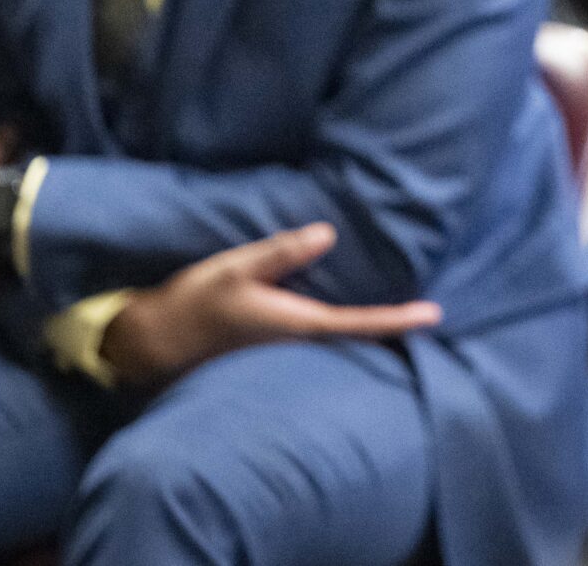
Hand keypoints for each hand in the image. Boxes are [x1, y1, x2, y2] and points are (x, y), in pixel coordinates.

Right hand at [100, 223, 441, 389]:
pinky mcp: (274, 352)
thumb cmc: (195, 303)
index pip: (359, 323)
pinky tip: (355, 319)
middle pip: (358, 340)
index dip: (398, 320)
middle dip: (394, 328)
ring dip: (370, 330)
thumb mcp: (237, 268)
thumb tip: (327, 234)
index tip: (434, 314)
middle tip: (434, 312)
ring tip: (407, 312)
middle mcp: (298, 346)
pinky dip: (344, 331)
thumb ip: (282, 253)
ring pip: (340, 343)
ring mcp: (286, 354)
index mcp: (296, 325)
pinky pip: (320, 342)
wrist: (154, 344)